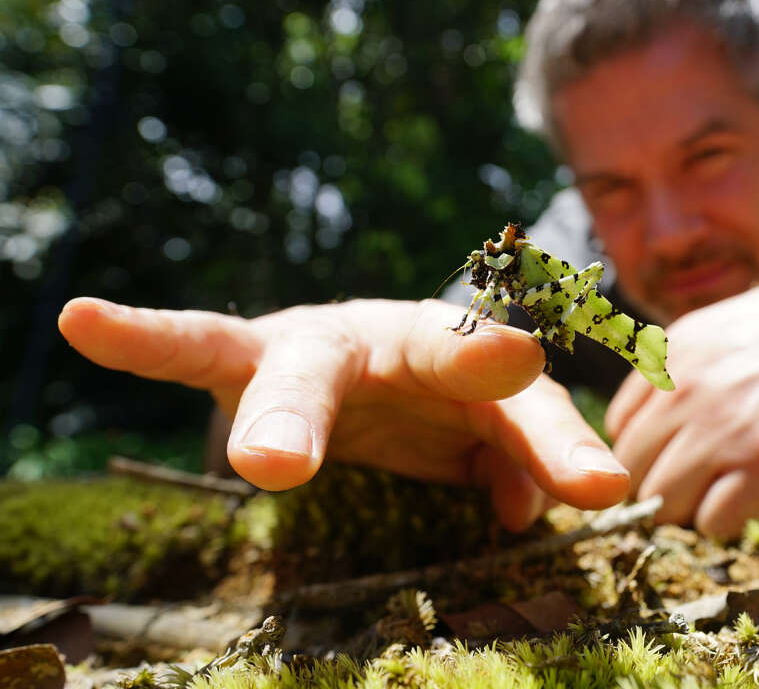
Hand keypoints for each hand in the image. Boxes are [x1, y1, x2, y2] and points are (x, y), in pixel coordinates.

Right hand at [58, 297, 628, 529]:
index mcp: (475, 364)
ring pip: (307, 366)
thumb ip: (519, 459)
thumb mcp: (482, 439)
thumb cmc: (433, 403)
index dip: (562, 443)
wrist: (364, 360)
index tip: (602, 485)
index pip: (529, 407)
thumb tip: (527, 512)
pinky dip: (143, 339)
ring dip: (289, 415)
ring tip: (267, 463)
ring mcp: (326, 344)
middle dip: (470, 363)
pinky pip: (196, 348)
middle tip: (506, 369)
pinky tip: (84, 320)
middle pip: (441, 349)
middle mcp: (405, 337)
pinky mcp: (251, 357)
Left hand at [606, 241, 758, 539]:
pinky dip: (731, 524)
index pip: (618, 428)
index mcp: (677, 347)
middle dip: (664, 490)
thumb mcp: (745, 323)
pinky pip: (712, 522)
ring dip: (694, 512)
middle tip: (710, 491)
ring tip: (738, 497)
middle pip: (632, 472)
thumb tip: (674, 416)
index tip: (684, 462)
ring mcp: (723, 421)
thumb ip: (698, 365)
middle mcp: (686, 382)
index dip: (651, 454)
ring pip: (663, 503)